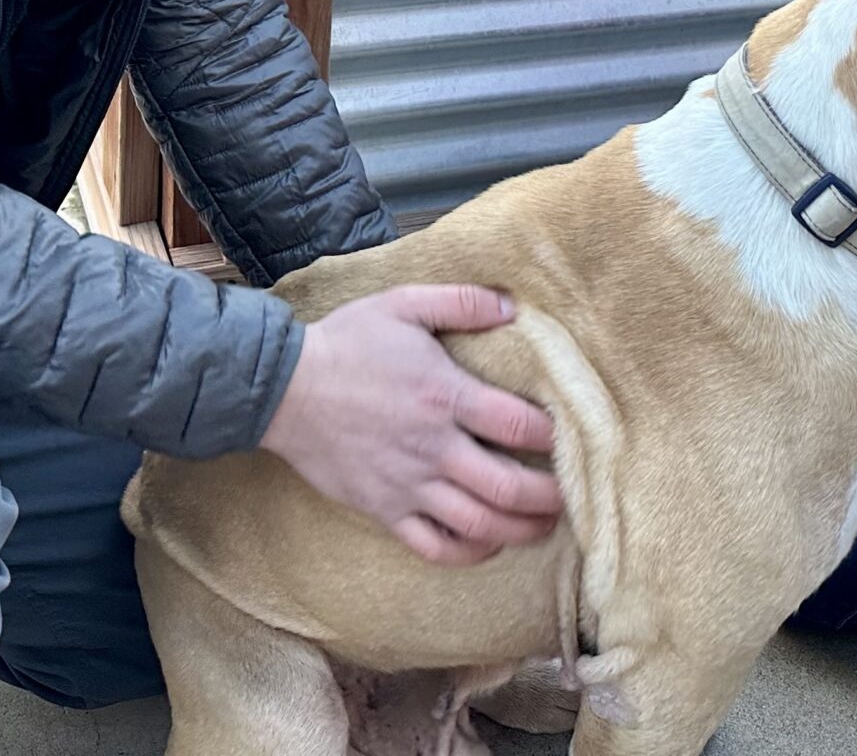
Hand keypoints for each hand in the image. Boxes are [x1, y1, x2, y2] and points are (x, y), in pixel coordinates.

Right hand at [261, 284, 563, 565]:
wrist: (284, 389)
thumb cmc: (347, 343)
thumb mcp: (404, 305)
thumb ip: (461, 303)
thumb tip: (511, 307)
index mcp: (445, 396)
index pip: (519, 425)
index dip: (553, 435)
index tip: (570, 435)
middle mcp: (434, 448)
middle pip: (509, 488)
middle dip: (550, 497)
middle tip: (573, 496)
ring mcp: (409, 485)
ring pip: (478, 525)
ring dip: (520, 530)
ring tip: (544, 526)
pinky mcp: (384, 510)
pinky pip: (435, 546)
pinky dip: (469, 553)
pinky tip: (488, 543)